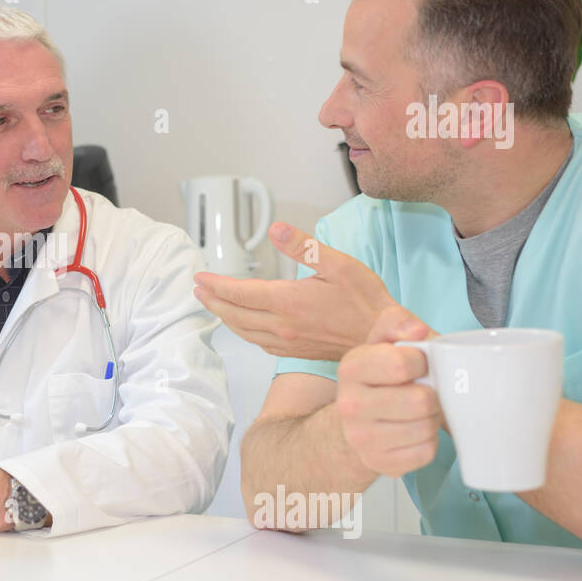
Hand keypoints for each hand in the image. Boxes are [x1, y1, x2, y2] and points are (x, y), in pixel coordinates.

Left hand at [193, 221, 396, 359]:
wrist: (383, 341)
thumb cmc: (366, 303)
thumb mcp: (339, 265)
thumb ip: (304, 247)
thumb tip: (276, 228)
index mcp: (288, 301)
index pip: (239, 292)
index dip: (216, 284)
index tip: (201, 277)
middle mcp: (281, 324)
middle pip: (234, 313)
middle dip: (212, 300)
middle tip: (198, 289)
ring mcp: (286, 341)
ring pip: (243, 330)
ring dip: (223, 316)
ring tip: (211, 304)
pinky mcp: (294, 351)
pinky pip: (257, 341)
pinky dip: (242, 331)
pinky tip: (242, 325)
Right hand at [335, 306, 442, 477]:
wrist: (353, 421)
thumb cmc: (378, 377)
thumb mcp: (382, 341)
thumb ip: (397, 323)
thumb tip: (418, 332)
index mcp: (351, 369)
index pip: (403, 363)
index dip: (422, 363)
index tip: (417, 366)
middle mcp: (349, 406)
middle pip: (420, 401)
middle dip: (430, 395)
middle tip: (420, 392)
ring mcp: (362, 439)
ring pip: (425, 428)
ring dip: (430, 419)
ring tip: (416, 412)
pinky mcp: (380, 464)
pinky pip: (425, 452)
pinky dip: (426, 442)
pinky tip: (412, 432)